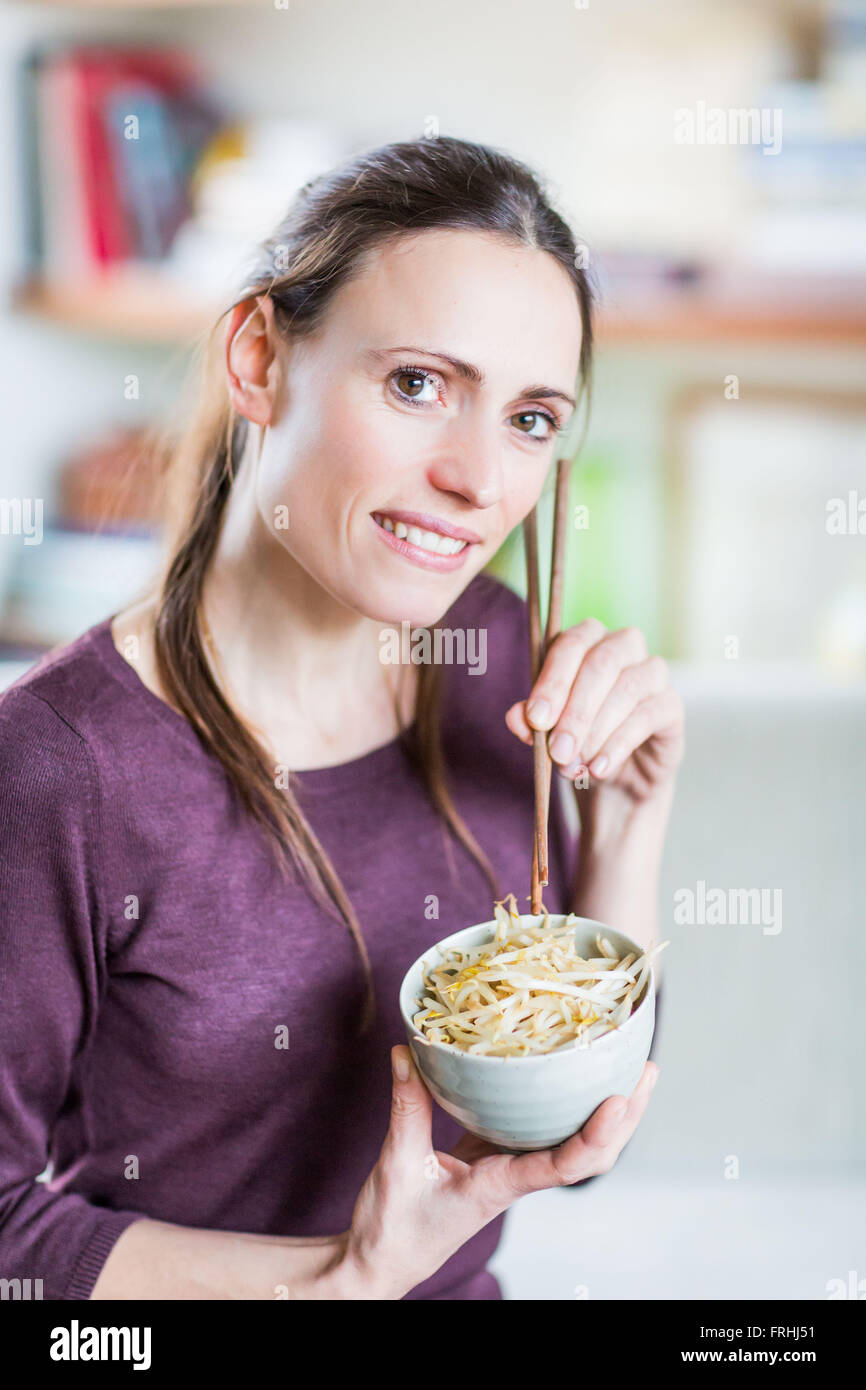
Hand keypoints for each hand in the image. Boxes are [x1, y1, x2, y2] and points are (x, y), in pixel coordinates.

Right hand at [337, 1046, 658, 1298]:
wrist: (383, 1260)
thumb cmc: (394, 1227)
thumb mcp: (398, 1164)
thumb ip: (406, 1107)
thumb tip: (405, 1051)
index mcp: (500, 1186)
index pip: (563, 1166)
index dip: (596, 1135)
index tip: (619, 1099)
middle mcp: (516, 1177)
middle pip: (588, 1154)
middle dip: (624, 1115)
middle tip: (646, 1067)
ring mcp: (509, 1168)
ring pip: (572, 1142)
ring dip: (604, 1111)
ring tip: (625, 1064)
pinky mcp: (494, 1157)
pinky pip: (540, 1130)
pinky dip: (561, 1104)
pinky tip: (564, 1076)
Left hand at [506, 620, 684, 805]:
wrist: (617, 780)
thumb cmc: (578, 741)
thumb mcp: (547, 733)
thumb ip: (531, 722)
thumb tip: (517, 718)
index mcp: (587, 640)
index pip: (570, 644)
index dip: (552, 681)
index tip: (535, 719)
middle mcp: (623, 646)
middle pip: (601, 663)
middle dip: (574, 710)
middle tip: (557, 750)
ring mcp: (652, 672)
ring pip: (627, 688)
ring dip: (595, 731)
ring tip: (575, 766)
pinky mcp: (671, 705)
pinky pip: (647, 716)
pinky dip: (619, 744)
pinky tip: (599, 768)